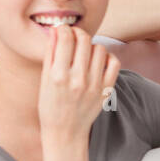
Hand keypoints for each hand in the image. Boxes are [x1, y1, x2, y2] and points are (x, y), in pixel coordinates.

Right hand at [38, 25, 120, 143]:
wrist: (66, 131)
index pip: (65, 39)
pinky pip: (114, 63)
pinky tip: (97, 61)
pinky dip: (107, 57)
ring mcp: (95, 85)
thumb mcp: (44, 80)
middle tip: (74, 36)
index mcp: (58, 76)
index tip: (63, 29)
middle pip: (84, 40)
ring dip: (91, 45)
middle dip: (78, 33)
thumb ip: (51, 54)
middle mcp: (78, 80)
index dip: (64, 28)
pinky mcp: (107, 90)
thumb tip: (57, 30)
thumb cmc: (50, 105)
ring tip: (85, 51)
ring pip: (100, 49)